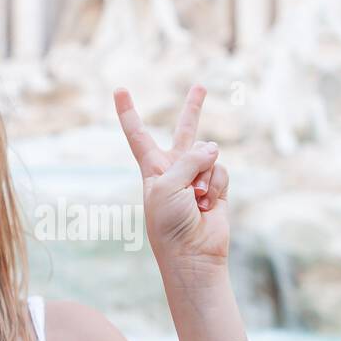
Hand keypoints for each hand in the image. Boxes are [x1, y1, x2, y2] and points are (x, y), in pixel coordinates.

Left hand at [113, 84, 229, 268]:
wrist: (191, 254)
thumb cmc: (169, 223)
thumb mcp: (167, 184)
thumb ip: (190, 159)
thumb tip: (214, 147)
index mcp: (152, 168)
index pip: (137, 134)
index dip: (128, 112)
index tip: (119, 89)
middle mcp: (175, 169)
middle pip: (185, 132)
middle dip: (193, 109)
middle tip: (200, 86)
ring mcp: (198, 177)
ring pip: (208, 154)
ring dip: (204, 175)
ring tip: (196, 199)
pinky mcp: (218, 187)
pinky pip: (221, 170)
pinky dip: (217, 185)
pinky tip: (209, 204)